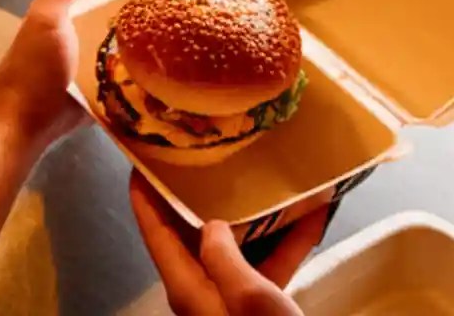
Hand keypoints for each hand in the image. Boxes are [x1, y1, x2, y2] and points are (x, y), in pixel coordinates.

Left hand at [0, 0, 182, 147]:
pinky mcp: (108, 83)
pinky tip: (181, 64)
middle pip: (133, 0)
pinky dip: (157, 64)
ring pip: (140, 34)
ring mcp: (101, 54)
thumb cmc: (31, 69)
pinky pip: (138, 68)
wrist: (22, 123)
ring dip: (165, 28)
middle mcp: (91, 24)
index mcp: (77, 3)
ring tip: (200, 22)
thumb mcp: (48, 17)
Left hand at [130, 172, 325, 315]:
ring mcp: (231, 300)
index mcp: (187, 288)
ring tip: (264, 175)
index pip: (155, 232)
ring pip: (235, 246)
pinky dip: (287, 242)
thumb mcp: (247, 296)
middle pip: (192, 234)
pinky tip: (312, 216)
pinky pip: (267, 266)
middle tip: (205, 154)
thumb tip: (210, 225)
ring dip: (253, 214)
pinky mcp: (259, 308)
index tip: (141, 158)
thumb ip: (222, 256)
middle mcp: (203, 292)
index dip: (144, 194)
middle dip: (198, 194)